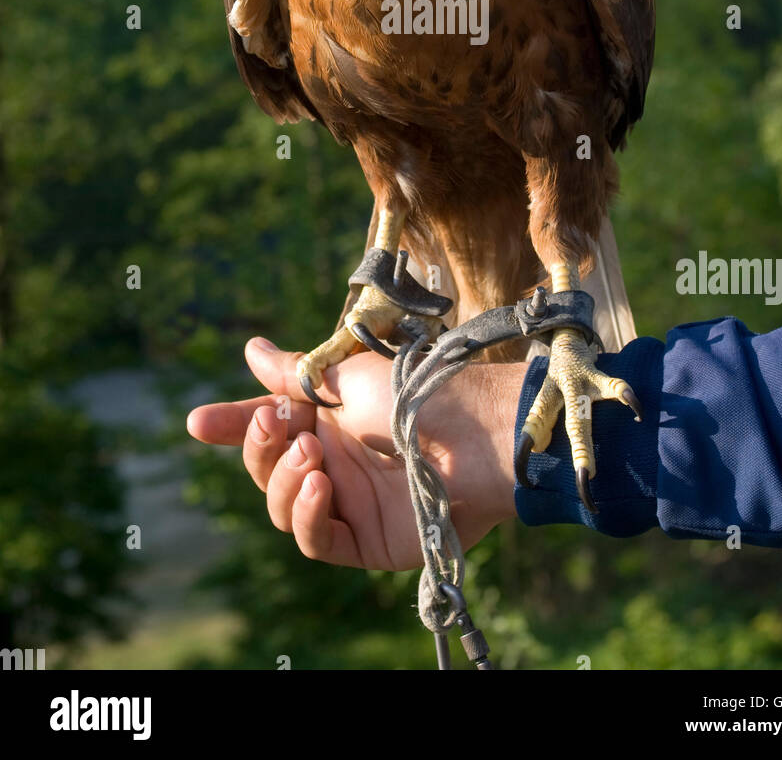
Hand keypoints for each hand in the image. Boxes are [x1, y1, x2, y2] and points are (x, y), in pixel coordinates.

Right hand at [187, 339, 523, 570]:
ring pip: (284, 506)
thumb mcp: (347, 376)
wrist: (474, 432)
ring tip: (311, 456)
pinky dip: (306, 515)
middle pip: (268, 469)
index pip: (269, 428)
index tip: (198, 422)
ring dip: (282, 480)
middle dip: (259, 446)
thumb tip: (250, 349)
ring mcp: (350, 504)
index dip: (235, 425)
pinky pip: (316, 540)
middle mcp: (335, 463)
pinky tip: (317, 487)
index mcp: (329, 421)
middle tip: (277, 422)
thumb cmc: (415, 393)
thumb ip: (294, 374)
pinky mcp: (368, 542)